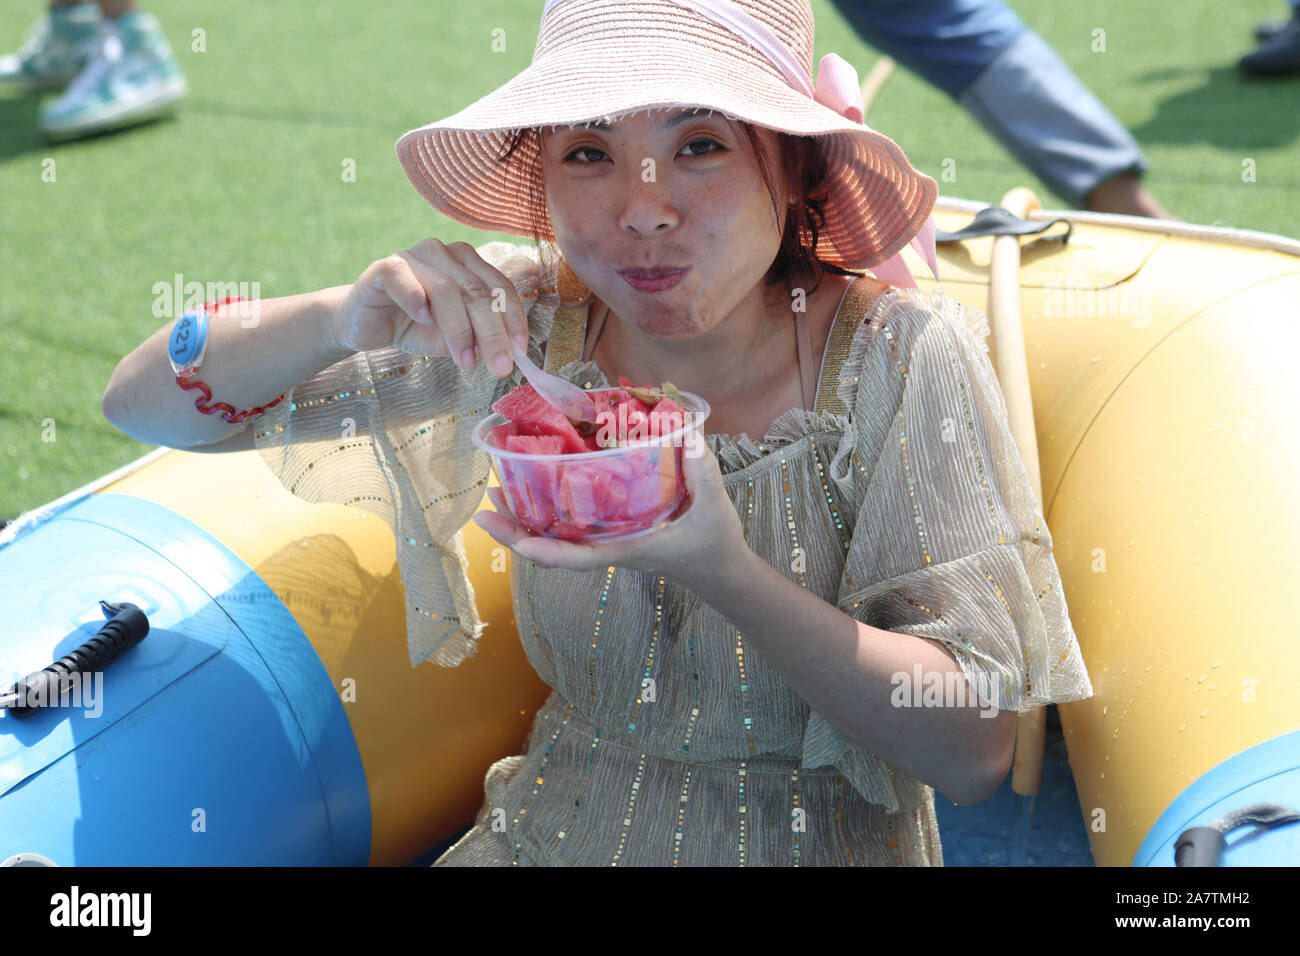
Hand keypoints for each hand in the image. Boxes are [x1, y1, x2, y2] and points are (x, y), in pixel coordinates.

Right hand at [333, 238, 529, 375]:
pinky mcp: (385, 266)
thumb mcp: (453, 338)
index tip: (521, 352)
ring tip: (465, 361)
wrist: (366, 325)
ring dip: (459, 329)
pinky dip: (416, 298)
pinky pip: (403, 277)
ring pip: (447, 288)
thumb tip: (507, 351)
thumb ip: (477, 338)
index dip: (513, 320)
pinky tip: (422, 319)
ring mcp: (415, 256)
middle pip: (478, 292)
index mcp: (469, 264)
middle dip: (493, 333)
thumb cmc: (413, 327)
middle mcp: (445, 254)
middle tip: (500, 367)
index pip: (500, 288)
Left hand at [472, 436, 747, 586]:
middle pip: (553, 550)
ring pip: (555, 538)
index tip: (519, 544)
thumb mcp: (713, 505)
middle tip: (484, 512)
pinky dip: (545, 511)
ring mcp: (607, 541)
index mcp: (629, 547)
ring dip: (522, 521)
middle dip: (516, 534)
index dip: (548, 554)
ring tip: (494, 495)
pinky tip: (532, 488)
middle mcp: (610, 547)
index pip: (582, 558)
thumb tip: (685, 434)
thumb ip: (701, 469)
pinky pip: (568, 526)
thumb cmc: (713, 540)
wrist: (718, 567)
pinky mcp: (610, 532)